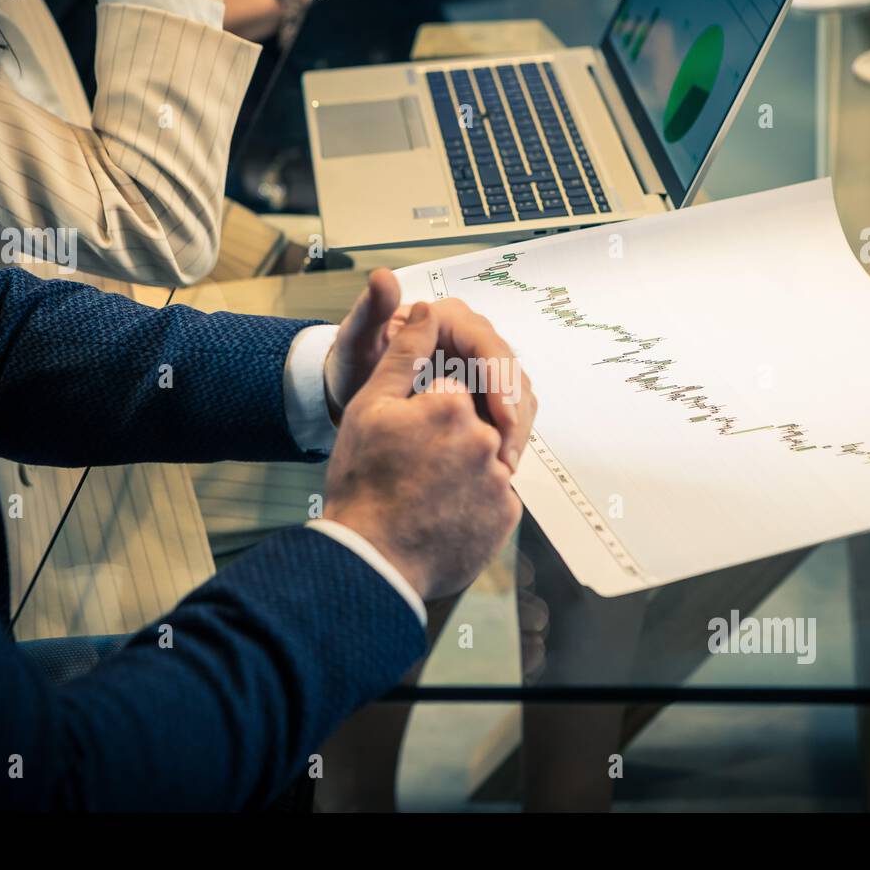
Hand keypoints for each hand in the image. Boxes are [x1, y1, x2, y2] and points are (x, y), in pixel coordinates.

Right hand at [323, 302, 536, 601]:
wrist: (372, 559)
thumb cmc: (362, 481)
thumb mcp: (371, 407)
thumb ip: (406, 353)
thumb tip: (428, 310)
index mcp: (453, 406)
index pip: (450, 391)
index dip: (424, 412)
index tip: (402, 438)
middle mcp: (487, 440)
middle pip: (472, 424)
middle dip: (447, 439)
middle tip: (410, 469)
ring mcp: (499, 482)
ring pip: (485, 459)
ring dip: (462, 467)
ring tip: (423, 491)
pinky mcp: (507, 517)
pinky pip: (493, 495)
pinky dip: (472, 499)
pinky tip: (440, 511)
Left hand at [325, 268, 535, 472]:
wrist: (355, 392)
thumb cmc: (354, 365)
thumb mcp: (356, 341)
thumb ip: (370, 312)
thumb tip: (383, 278)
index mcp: (447, 318)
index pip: (487, 345)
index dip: (500, 382)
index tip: (502, 419)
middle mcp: (470, 336)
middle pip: (511, 370)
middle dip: (514, 411)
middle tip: (507, 451)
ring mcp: (480, 364)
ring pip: (517, 391)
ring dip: (517, 426)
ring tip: (505, 463)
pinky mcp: (484, 390)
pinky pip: (509, 409)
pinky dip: (509, 434)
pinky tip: (500, 461)